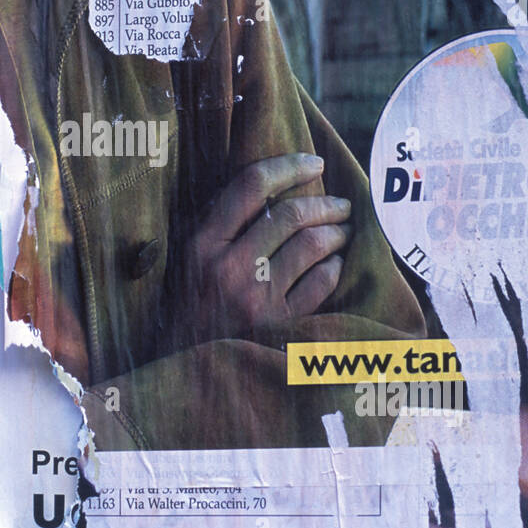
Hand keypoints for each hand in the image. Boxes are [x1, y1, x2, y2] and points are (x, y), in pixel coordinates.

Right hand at [169, 152, 351, 344]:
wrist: (186, 364)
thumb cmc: (190, 299)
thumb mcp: (189, 253)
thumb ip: (218, 217)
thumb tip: (271, 180)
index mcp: (203, 243)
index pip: (252, 186)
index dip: (289, 167)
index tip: (315, 163)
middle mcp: (230, 268)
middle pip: (291, 215)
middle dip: (326, 202)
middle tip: (342, 203)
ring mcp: (256, 299)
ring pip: (313, 246)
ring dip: (336, 232)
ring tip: (342, 230)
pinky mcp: (279, 325)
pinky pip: (321, 283)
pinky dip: (334, 267)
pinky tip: (333, 263)